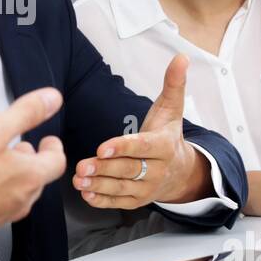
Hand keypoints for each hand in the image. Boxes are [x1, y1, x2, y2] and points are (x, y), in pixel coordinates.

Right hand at [0, 87, 66, 235]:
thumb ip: (26, 113)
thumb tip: (51, 99)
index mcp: (30, 175)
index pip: (57, 161)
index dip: (53, 148)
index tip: (48, 141)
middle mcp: (22, 199)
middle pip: (38, 178)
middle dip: (32, 161)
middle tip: (23, 149)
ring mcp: (4, 213)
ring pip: (20, 192)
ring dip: (15, 175)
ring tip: (0, 162)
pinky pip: (0, 204)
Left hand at [72, 54, 207, 210]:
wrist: (181, 171)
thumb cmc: (168, 135)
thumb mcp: (172, 109)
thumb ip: (173, 84)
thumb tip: (181, 57)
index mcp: (163, 146)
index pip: (143, 147)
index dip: (123, 147)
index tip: (103, 147)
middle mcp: (156, 170)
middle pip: (128, 169)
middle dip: (104, 168)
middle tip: (82, 165)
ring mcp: (147, 188)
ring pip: (121, 188)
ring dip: (98, 185)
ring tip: (79, 179)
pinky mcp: (137, 201)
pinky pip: (119, 203)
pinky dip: (102, 201)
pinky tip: (87, 194)